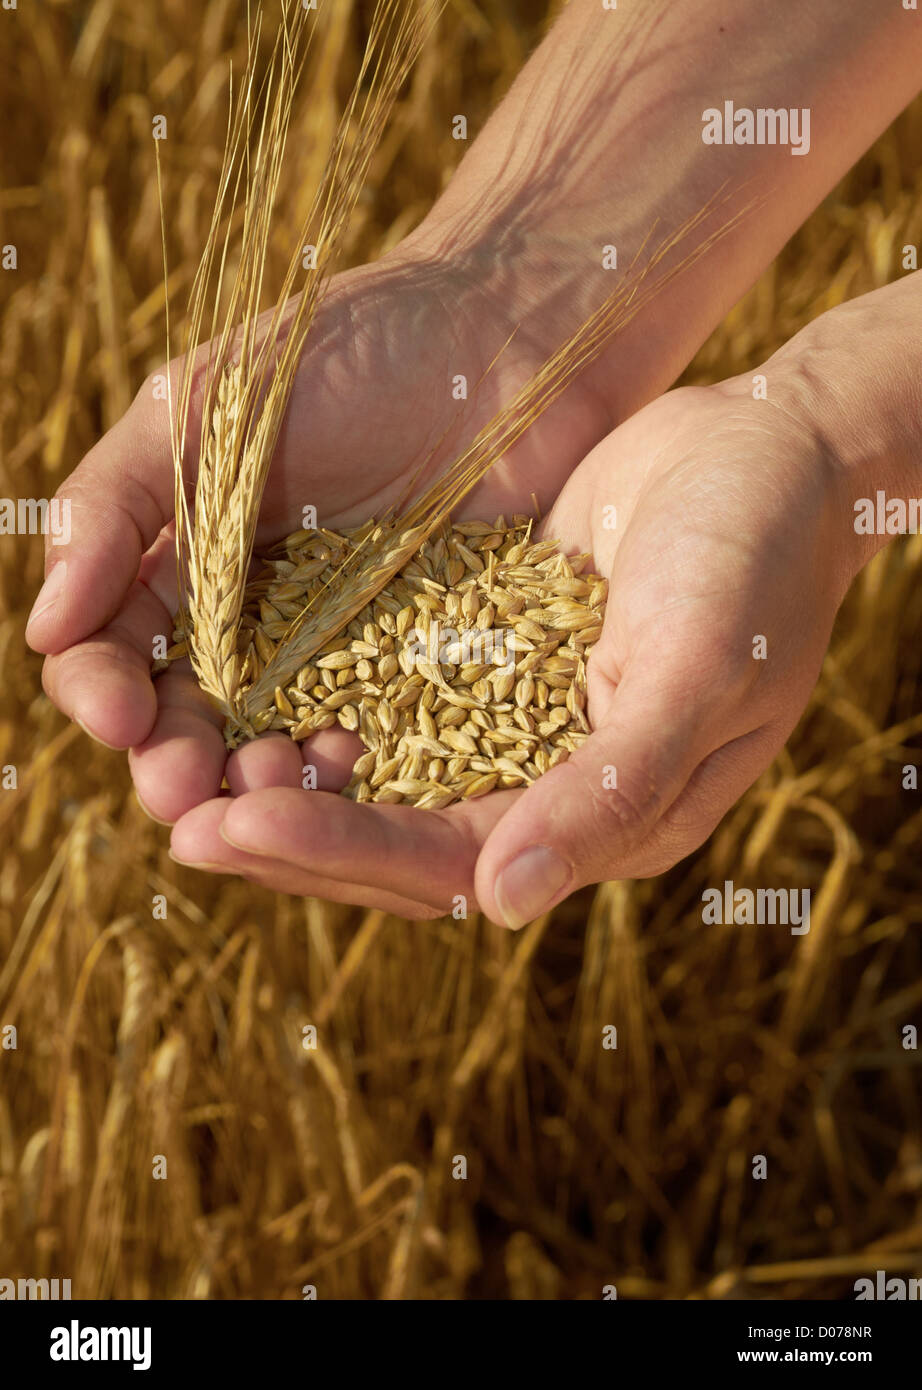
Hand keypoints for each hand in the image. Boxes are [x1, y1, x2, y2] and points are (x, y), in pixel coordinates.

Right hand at [25, 237, 613, 833]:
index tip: (116, 715)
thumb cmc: (349, 354)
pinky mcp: (418, 673)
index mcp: (183, 563)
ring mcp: (336, 655)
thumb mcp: (207, 406)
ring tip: (266, 789)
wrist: (505, 340)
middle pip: (185, 722)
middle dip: (172, 763)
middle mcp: (250, 625)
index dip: (100, 690)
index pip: (112, 652)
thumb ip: (116, 504)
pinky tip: (348, 770)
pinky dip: (350, 767)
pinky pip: (374, 738)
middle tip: (184, 793)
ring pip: (272, 746)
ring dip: (255, 785)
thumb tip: (44, 629)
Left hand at [168, 364, 858, 920]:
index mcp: (601, 814)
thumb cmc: (759, 557)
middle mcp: (543, 782)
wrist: (771, 448)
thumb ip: (610, 789)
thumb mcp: (697, 668)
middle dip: (281, 827)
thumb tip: (501, 906)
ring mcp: (510, 718)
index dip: (334, 849)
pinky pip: (382, 690)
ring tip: (176, 758)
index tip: (226, 826)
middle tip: (166, 808)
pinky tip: (239, 682)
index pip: (447, 861)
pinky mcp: (482, 651)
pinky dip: (311, 692)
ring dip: (280, 771)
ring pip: (373, 771)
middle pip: (391, 834)